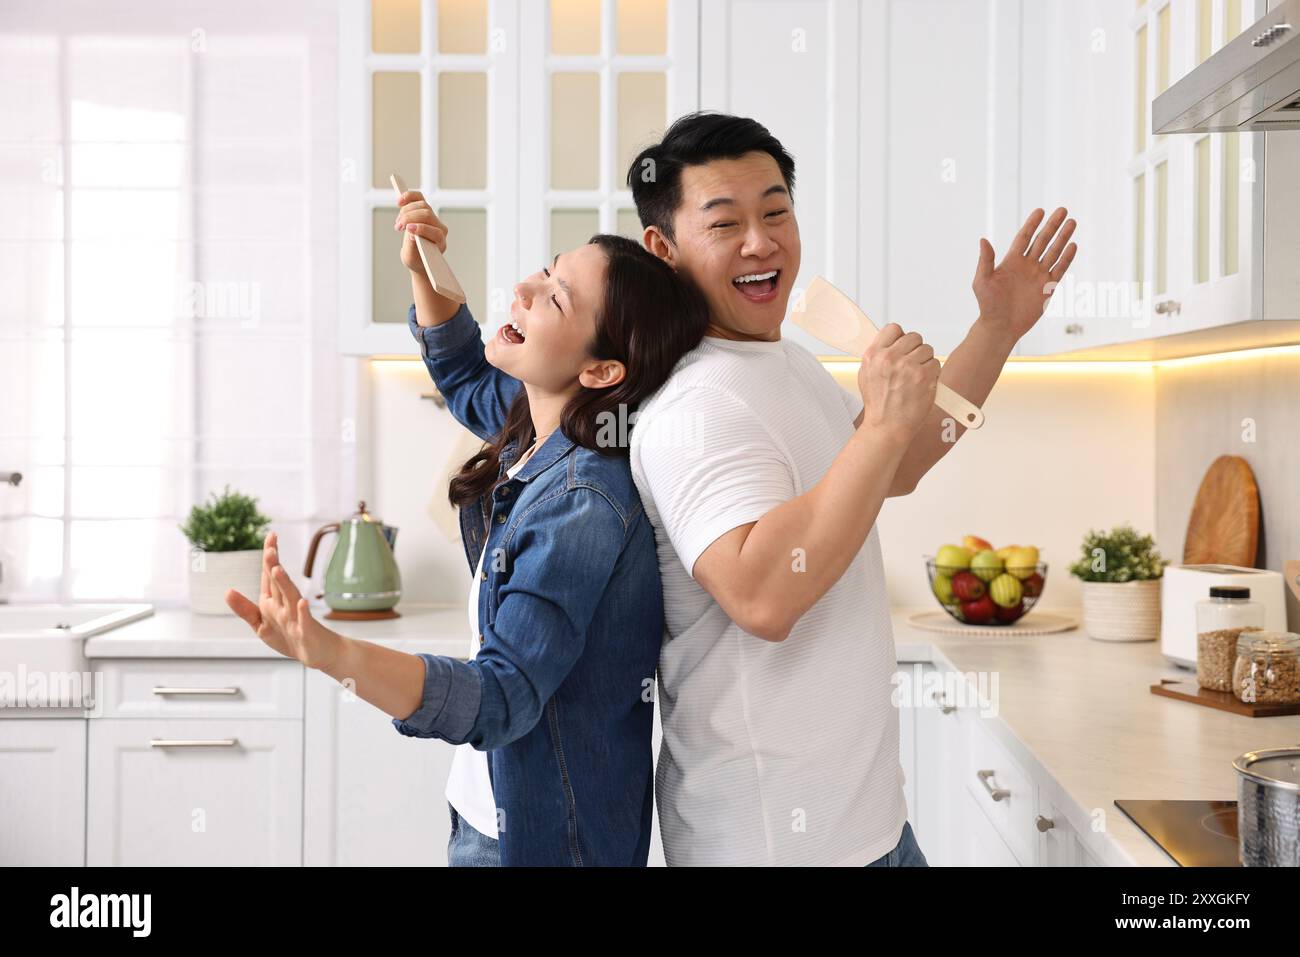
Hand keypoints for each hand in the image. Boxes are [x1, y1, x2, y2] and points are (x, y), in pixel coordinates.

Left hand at [225, 532, 343, 671]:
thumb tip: (227, 591)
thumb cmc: (291, 637)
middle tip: (270, 547)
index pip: (269, 574)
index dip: (269, 556)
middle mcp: (285, 603)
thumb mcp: (261, 625)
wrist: (318, 652)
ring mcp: (297, 616)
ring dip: (284, 583)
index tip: (271, 536)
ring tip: (277, 569)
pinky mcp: (306, 630)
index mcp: (272, 600)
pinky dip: (302, 612)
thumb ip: (244, 609)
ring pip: (290, 596)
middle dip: (273, 564)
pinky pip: (304, 620)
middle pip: (278, 581)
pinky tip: (301, 603)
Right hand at [395, 189, 449, 275]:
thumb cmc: (416, 259)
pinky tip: (399, 201)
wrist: (417, 256)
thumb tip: (412, 233)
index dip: (423, 229)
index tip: (408, 230)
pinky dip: (409, 197)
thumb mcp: (411, 257)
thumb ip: (412, 246)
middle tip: (398, 227)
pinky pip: (418, 198)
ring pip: (422, 204)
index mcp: (440, 242)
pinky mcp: (423, 210)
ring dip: (406, 211)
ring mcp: (432, 218)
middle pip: (427, 214)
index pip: (436, 232)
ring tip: (398, 223)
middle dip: (410, 218)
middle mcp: (439, 227)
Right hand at [857, 323, 940, 435]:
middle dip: (916, 350)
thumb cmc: (878, 405)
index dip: (901, 337)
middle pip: (914, 337)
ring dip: (925, 361)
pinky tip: (922, 384)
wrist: (887, 427)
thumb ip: (878, 356)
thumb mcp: (866, 375)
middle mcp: (890, 358)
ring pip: (927, 349)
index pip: (893, 328)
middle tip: (912, 365)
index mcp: (873, 355)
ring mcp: (908, 366)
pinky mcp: (924, 376)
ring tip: (917, 377)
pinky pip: (936, 363)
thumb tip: (891, 342)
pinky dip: (932, 373)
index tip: (903, 347)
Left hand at [973, 207, 1076, 341]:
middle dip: (1052, 226)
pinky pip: (1060, 270)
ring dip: (1063, 237)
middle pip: (1042, 241)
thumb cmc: (988, 305)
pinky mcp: (1048, 287)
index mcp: (1011, 261)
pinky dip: (1067, 258)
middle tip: (1063, 210)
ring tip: (1072, 222)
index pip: (1024, 237)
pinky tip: (1073, 245)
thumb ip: (985, 260)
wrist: (1001, 326)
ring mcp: (1038, 275)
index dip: (1032, 224)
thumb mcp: (982, 281)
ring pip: (1053, 252)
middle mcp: (1027, 265)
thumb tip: (983, 239)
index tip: (1040, 211)